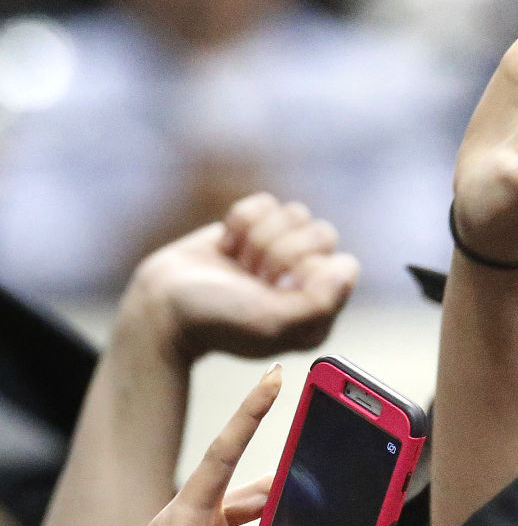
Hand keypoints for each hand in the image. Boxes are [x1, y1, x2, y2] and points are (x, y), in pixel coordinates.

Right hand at [117, 194, 359, 365]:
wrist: (163, 305)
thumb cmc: (217, 321)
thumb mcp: (271, 322)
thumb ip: (318, 302)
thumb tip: (347, 268)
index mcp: (318, 314)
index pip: (342, 267)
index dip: (308, 271)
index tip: (276, 290)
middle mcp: (306, 283)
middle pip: (322, 233)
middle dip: (280, 252)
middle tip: (254, 278)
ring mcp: (281, 254)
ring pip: (295, 213)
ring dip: (259, 237)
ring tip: (240, 266)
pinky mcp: (256, 230)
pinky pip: (266, 202)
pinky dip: (241, 221)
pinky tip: (228, 250)